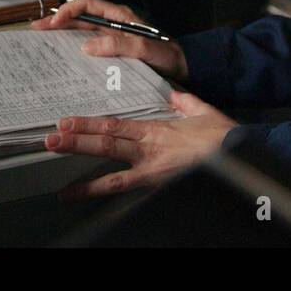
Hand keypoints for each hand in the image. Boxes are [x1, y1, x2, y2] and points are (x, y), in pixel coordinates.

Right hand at [31, 0, 187, 80]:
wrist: (183, 69)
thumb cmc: (167, 55)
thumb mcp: (145, 48)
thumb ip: (120, 45)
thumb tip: (88, 45)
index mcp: (119, 16)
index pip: (87, 4)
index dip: (69, 10)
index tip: (56, 23)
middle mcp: (113, 24)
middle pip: (79, 18)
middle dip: (57, 22)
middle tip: (36, 30)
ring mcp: (111, 39)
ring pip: (80, 32)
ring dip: (61, 35)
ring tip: (41, 43)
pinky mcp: (112, 53)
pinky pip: (88, 48)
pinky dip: (72, 50)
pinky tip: (62, 59)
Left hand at [45, 91, 237, 200]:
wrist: (239, 155)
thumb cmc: (224, 138)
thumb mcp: (203, 112)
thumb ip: (184, 102)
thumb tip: (173, 94)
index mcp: (157, 129)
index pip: (115, 125)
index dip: (89, 123)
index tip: (68, 121)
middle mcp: (148, 147)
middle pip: (106, 141)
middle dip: (77, 140)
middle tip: (51, 137)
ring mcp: (151, 169)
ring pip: (110, 166)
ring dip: (83, 166)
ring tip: (58, 166)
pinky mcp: (157, 184)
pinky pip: (123, 188)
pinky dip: (98, 192)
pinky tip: (77, 196)